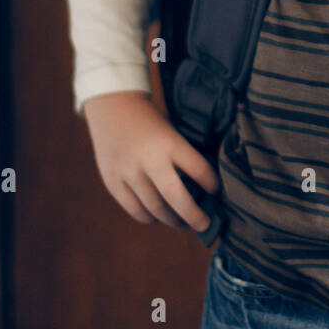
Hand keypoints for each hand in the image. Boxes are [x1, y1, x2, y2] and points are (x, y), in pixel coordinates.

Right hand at [82, 91, 219, 231]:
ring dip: (172, 220)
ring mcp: (128, 172)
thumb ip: (183, 157)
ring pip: (155, 209)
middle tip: (205, 224)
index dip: (212, 185)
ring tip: (182, 222)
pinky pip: (135, 210)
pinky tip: (158, 216)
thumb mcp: (171, 130)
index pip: (200, 171)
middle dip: (195, 216)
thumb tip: (202, 190)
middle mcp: (149, 159)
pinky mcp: (112, 181)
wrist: (111, 104)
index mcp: (170, 142)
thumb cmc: (150, 120)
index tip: (216, 192)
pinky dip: (149, 218)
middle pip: (177, 198)